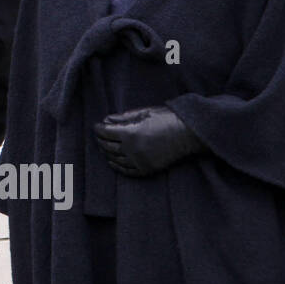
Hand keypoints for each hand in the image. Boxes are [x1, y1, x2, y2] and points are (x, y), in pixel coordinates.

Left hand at [93, 106, 207, 176]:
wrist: (188, 134)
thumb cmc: (167, 118)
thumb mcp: (144, 113)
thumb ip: (123, 118)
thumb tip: (106, 120)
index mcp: (131, 133)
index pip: (106, 132)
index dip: (98, 129)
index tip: (96, 126)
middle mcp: (133, 149)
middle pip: (108, 146)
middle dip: (100, 140)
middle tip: (98, 135)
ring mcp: (140, 161)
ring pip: (115, 159)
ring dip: (106, 152)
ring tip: (103, 146)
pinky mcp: (148, 169)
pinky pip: (127, 171)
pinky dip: (117, 166)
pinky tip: (112, 162)